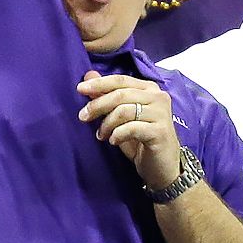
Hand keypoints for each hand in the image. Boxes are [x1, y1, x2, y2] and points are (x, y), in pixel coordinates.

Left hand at [77, 71, 181, 189]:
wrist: (162, 167)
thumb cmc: (140, 140)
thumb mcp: (120, 116)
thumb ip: (107, 95)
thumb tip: (88, 75)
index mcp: (149, 88)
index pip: (120, 80)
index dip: (99, 83)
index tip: (80, 89)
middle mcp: (158, 97)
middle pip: (120, 94)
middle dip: (98, 105)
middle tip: (83, 116)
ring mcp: (161, 114)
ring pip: (124, 111)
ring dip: (106, 124)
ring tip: (101, 135)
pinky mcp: (160, 131)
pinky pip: (131, 128)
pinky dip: (117, 134)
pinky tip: (113, 141)